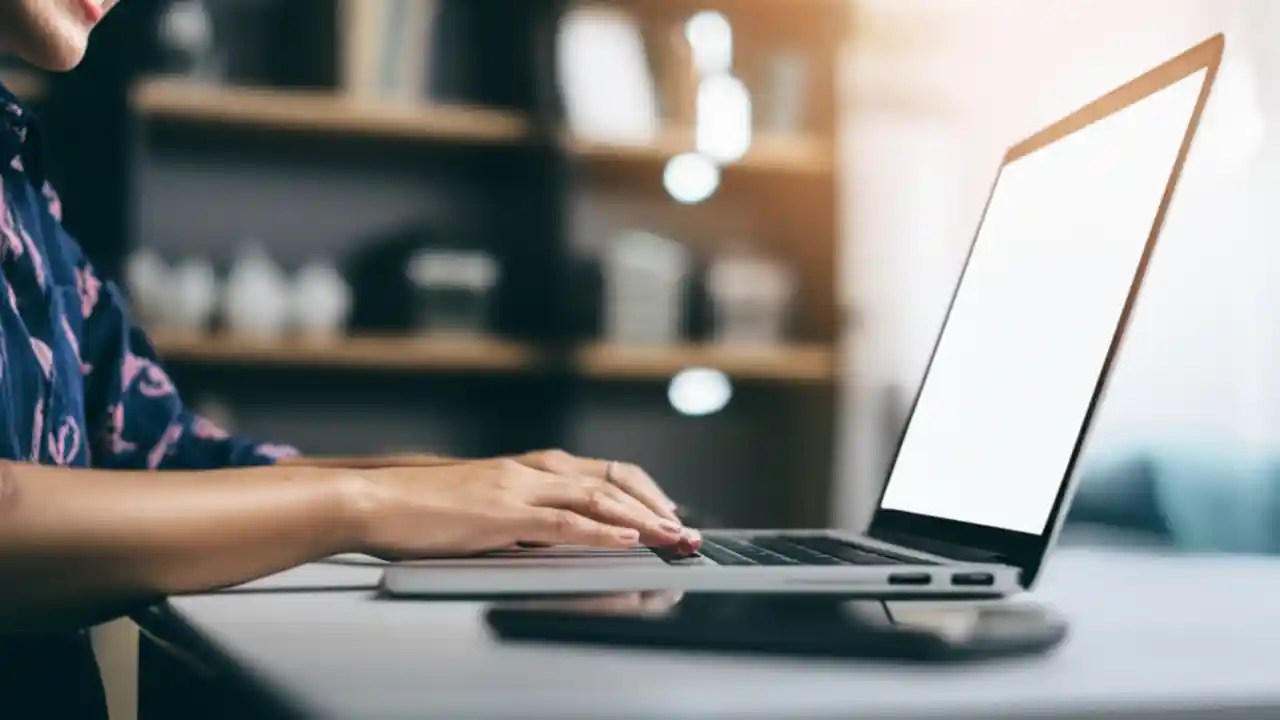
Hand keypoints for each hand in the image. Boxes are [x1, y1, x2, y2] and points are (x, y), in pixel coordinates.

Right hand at [344, 459, 688, 559]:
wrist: (373, 500)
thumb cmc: (418, 509)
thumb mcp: (483, 508)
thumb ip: (520, 517)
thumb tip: (556, 537)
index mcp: (526, 468)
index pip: (601, 472)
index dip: (642, 492)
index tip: (668, 513)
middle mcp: (529, 470)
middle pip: (610, 480)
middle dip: (655, 506)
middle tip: (685, 531)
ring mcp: (517, 488)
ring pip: (596, 496)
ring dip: (641, 519)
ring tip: (672, 537)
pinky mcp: (501, 513)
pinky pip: (562, 522)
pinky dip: (601, 530)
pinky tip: (627, 540)